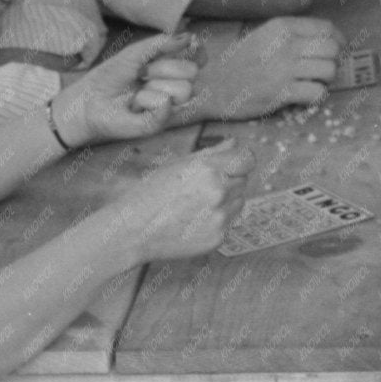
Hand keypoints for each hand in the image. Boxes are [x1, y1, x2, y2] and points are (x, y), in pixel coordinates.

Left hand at [53, 34, 197, 147]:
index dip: (197, 52)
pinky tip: (135, 105)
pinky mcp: (157, 124)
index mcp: (172, 70)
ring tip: (137, 91)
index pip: (199, 59)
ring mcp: (168, 108)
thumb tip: (190, 36)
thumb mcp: (136, 53)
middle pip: (192, 72)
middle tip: (142, 74)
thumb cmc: (111, 76)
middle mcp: (175, 89)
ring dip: (154, 85)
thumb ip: (162, 43)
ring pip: (184, 90)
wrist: (88, 100)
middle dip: (165, 68)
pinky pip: (166, 106)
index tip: (186, 47)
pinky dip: (147, 100)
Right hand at [111, 140, 255, 259]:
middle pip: (243, 180)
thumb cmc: (149, 194)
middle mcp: (218, 192)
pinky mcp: (218, 238)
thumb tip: (235, 143)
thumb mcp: (176, 165)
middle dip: (229, 181)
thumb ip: (210, 154)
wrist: (133, 231)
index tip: (234, 164)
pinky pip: (229, 223)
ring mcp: (220, 217)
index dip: (240, 160)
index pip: (248, 159)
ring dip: (226, 201)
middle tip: (201, 189)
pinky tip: (193, 221)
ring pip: (239, 202)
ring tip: (196, 205)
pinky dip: (217, 221)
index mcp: (207, 169)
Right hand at [184, 16, 342, 121]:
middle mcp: (286, 44)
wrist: (211, 87)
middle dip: (333, 62)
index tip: (334, 52)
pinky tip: (305, 98)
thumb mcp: (262, 37)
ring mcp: (284, 69)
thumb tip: (325, 40)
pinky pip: (317, 93)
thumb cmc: (237, 63)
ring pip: (329, 71)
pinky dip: (316, 97)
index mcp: (281, 27)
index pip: (326, 28)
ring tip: (313, 84)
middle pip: (332, 49)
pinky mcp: (282, 93)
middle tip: (322, 72)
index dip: (337, 41)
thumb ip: (289, 35)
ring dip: (326, 81)